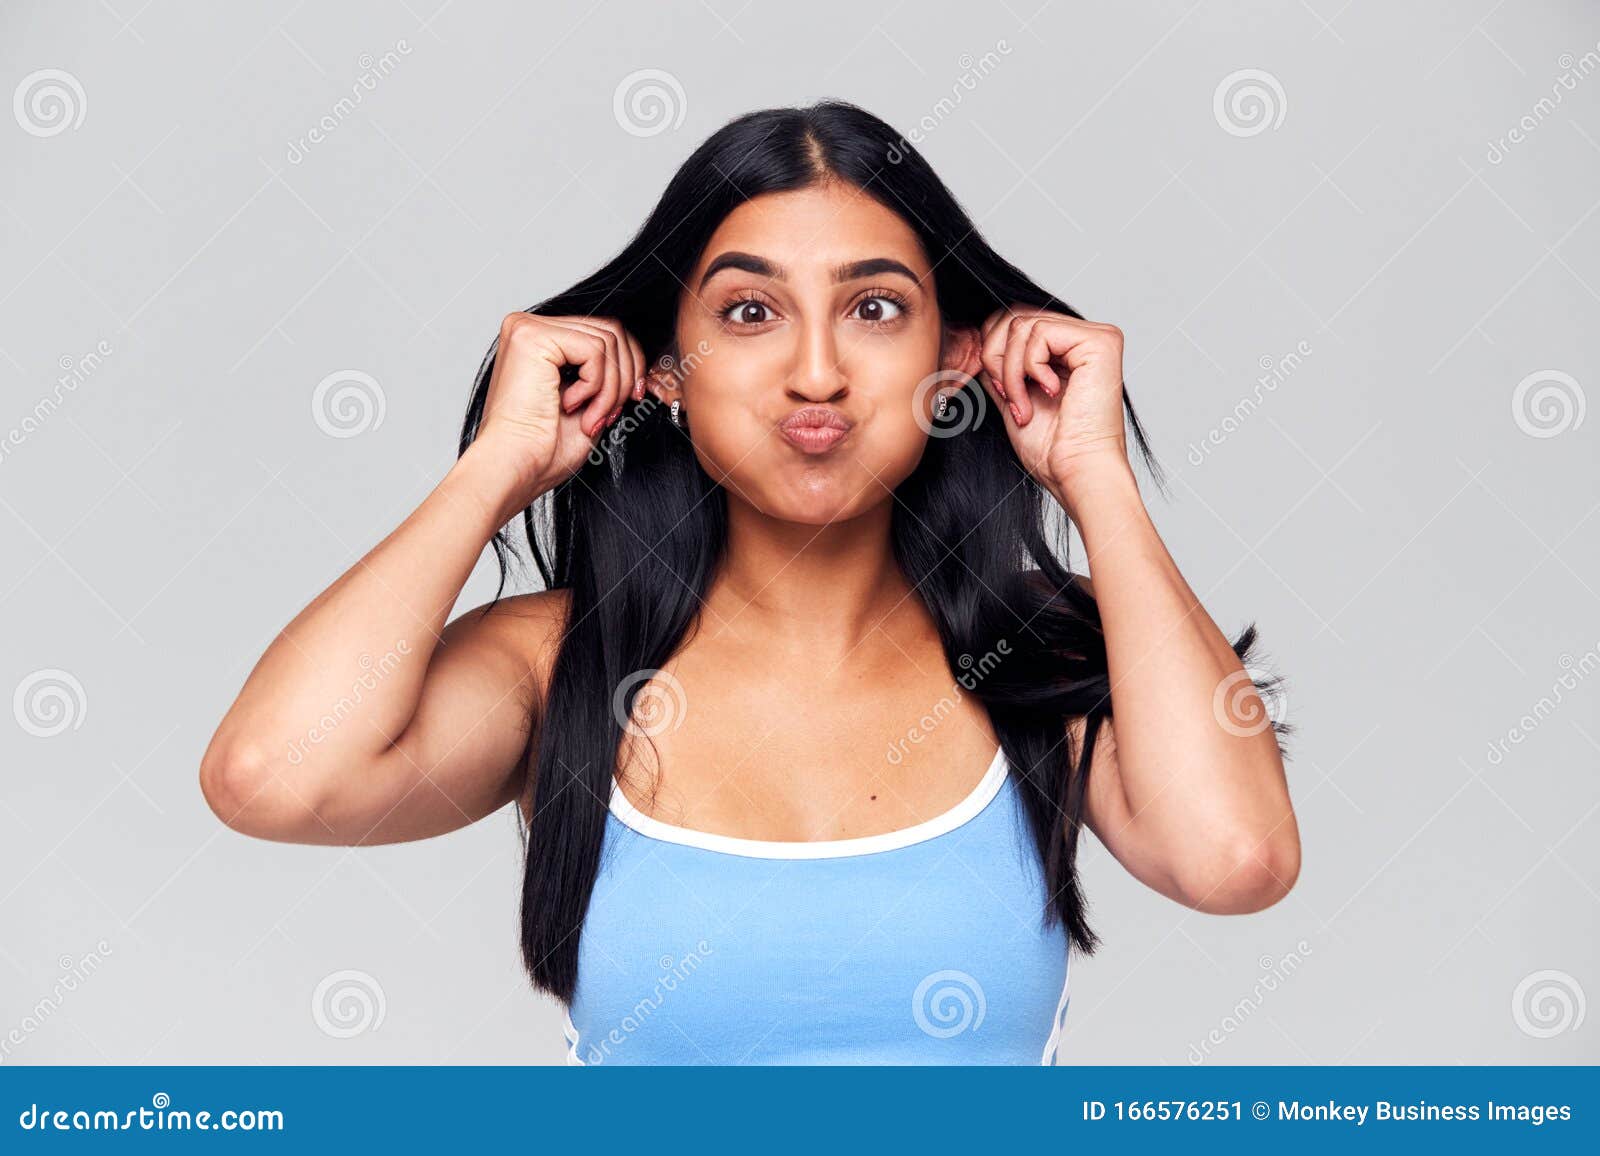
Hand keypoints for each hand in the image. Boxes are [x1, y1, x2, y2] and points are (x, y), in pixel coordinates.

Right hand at [474, 312, 644, 503]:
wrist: (514, 467)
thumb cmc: (541, 449)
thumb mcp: (588, 403)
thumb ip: (606, 375)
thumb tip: (636, 363)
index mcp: (541, 342)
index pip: (603, 333)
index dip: (629, 366)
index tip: (632, 399)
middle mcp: (531, 328)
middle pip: (610, 332)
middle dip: (624, 379)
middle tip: (610, 414)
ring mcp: (528, 329)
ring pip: (607, 341)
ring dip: (609, 389)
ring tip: (590, 417)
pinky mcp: (532, 336)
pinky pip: (594, 349)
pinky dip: (595, 386)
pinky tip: (570, 406)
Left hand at [975, 306, 1132, 506]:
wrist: (1075, 471)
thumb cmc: (1051, 448)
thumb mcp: (1012, 397)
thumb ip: (1002, 366)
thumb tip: (981, 338)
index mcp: (1067, 349)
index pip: (1015, 322)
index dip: (993, 351)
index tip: (999, 391)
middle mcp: (1084, 337)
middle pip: (1015, 315)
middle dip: (997, 357)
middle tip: (1006, 395)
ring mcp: (1095, 337)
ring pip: (1023, 323)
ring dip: (1011, 370)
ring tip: (1025, 404)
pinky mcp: (1100, 341)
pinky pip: (1040, 332)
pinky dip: (1030, 367)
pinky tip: (1050, 393)